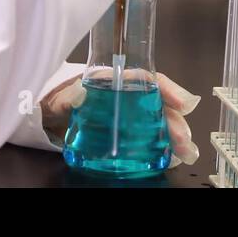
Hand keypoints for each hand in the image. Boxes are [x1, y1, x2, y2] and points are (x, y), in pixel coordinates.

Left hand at [41, 72, 200, 166]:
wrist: (51, 117)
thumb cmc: (60, 102)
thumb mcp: (60, 99)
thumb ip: (69, 97)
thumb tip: (80, 94)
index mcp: (114, 80)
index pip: (146, 78)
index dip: (167, 88)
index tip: (181, 103)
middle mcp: (127, 96)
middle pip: (158, 103)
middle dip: (175, 120)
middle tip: (184, 140)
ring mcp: (130, 115)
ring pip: (160, 121)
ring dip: (175, 135)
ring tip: (186, 153)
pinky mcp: (128, 134)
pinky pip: (151, 137)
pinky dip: (164, 147)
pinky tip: (173, 157)